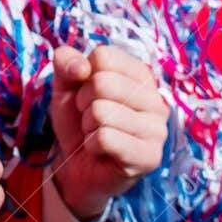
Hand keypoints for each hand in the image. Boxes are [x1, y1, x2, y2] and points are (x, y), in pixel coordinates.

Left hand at [48, 45, 168, 221]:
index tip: (88, 93)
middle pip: (102, 82)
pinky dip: (92, 144)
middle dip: (83, 103)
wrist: (77, 165)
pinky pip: (106, 138)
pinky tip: (101, 150)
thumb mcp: (65, 85)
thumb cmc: (78, 120)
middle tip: (90, 118)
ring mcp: (157, 128)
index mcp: (140, 74)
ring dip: (88, 125)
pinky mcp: (150, 156)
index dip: (84, 76)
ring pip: (102, 112)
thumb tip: (81, 67)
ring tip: (97, 133)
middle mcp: (156, 98)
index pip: (104, 56)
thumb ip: (66, 63)